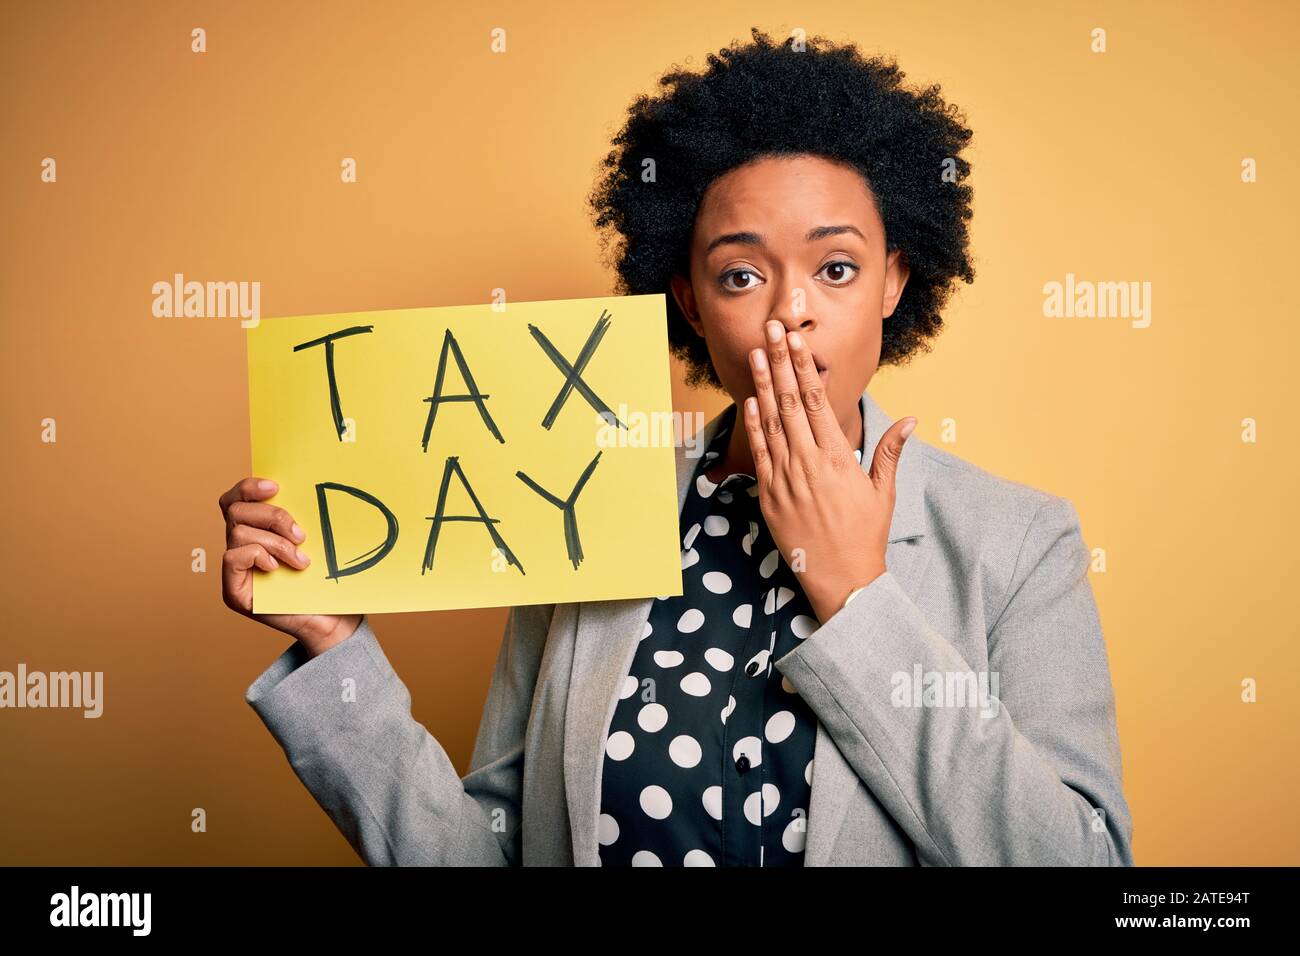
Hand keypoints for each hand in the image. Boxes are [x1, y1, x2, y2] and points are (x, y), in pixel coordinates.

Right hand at [219, 477, 361, 656]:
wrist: (334, 620)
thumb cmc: (328, 579)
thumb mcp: (318, 541)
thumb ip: (302, 517)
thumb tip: (306, 485)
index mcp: (256, 530)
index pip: (236, 499)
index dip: (249, 487)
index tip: (276, 486)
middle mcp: (239, 547)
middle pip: (235, 510)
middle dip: (272, 517)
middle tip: (300, 535)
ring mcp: (235, 570)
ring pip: (238, 532)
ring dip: (275, 542)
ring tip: (300, 560)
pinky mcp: (234, 592)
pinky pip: (232, 557)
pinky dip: (257, 556)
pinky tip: (276, 568)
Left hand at [744, 320, 916, 622]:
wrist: (842, 579)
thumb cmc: (865, 535)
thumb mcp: (883, 491)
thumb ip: (890, 451)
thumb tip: (912, 418)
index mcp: (838, 458)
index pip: (817, 401)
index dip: (804, 366)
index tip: (796, 340)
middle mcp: (809, 464)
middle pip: (791, 402)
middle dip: (780, 362)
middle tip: (772, 330)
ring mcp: (786, 480)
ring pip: (771, 423)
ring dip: (763, 385)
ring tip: (756, 353)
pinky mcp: (769, 497)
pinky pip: (760, 454)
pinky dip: (754, 425)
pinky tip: (750, 400)